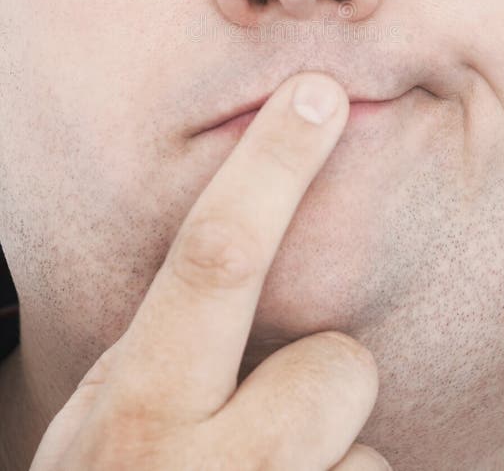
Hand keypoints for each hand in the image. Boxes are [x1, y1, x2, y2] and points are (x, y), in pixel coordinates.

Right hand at [30, 72, 389, 469]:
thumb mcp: (108, 419)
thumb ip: (168, 349)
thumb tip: (236, 247)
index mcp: (142, 401)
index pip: (212, 255)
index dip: (270, 166)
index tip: (318, 96)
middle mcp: (194, 466)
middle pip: (340, 368)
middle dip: (335, 380)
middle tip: (279, 418)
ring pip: (370, 459)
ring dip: (335, 470)